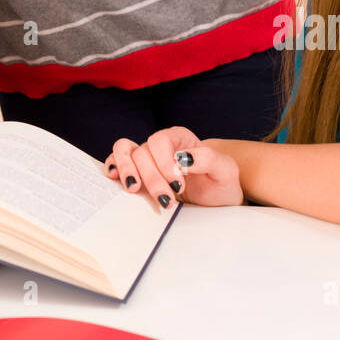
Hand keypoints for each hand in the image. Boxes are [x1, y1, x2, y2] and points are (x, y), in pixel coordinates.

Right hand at [104, 126, 243, 206]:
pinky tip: (115, 179)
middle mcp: (160, 145)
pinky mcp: (137, 173)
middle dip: (152, 178)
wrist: (218, 199)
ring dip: (128, 172)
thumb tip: (182, 158)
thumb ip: (208, 159)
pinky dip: (113, 167)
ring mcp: (146, 159)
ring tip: (135, 190)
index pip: (161, 140)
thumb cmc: (221, 182)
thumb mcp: (225, 170)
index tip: (177, 184)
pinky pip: (116, 161)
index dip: (164, 162)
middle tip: (167, 200)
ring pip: (125, 152)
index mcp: (180, 138)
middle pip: (143, 152)